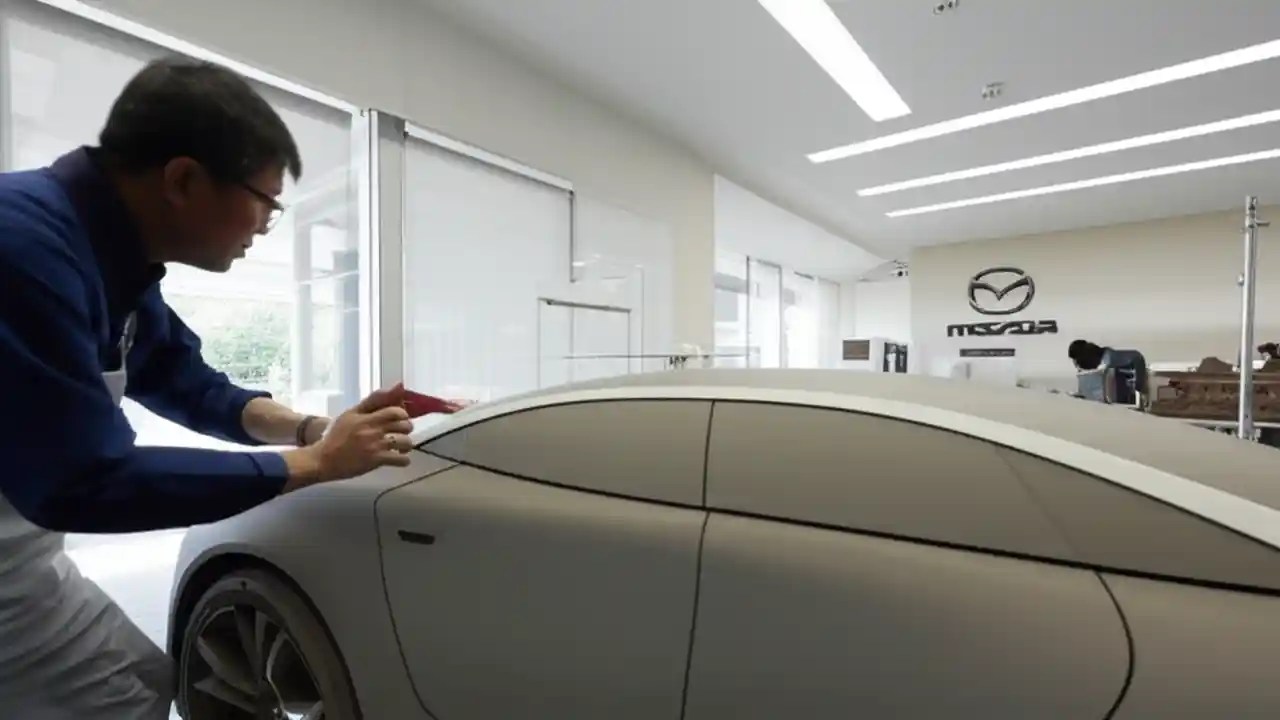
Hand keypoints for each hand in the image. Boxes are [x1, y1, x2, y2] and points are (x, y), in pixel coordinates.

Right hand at [280, 384, 414, 491]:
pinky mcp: (376, 461)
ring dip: (406, 445)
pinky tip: (397, 459)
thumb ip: (373, 400)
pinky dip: (403, 460)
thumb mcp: (351, 413)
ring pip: (406, 442)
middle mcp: (373, 430)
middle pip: (404, 425)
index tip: (398, 420)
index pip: (396, 411)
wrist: (323, 459)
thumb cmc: (337, 436)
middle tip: (399, 434)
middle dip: (406, 429)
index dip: (402, 415)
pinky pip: (401, 460)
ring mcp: (376, 446)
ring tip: (399, 448)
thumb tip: (397, 385)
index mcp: (367, 417)